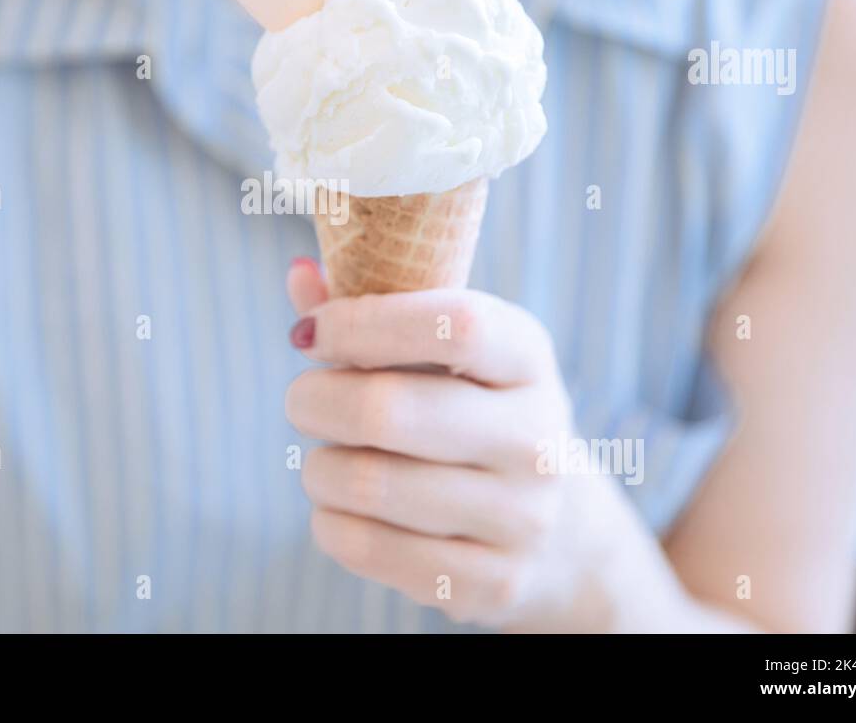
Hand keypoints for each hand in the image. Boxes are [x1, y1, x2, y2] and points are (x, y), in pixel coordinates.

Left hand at [285, 258, 588, 628]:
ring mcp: (520, 517)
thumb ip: (371, 310)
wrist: (558, 531)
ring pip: (367, 483)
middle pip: (388, 410)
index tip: (311, 334)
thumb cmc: (471, 412)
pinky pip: (367, 547)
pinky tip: (342, 510)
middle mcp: (535, 438)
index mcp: (527, 358)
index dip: (363, 322)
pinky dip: (330, 523)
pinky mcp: (490, 582)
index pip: (455, 324)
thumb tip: (297, 274)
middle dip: (314, 400)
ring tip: (325, 462)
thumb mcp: (444, 354)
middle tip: (302, 400)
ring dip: (318, 468)